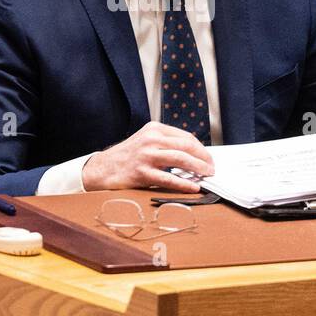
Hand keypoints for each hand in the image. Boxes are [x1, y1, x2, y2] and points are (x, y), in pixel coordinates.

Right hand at [81, 121, 213, 192]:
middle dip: (204, 158)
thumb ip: (166, 143)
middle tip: (212, 168)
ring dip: (198, 168)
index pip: (185, 136)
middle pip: (186, 146)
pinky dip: (184, 184)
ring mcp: (146, 156)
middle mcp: (151, 139)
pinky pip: (169, 179)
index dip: (200, 149)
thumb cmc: (128, 156)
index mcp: (154, 128)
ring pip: (180, 159)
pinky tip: (193, 187)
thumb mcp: (146, 140)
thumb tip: (193, 155)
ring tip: (207, 176)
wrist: (103, 168)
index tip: (208, 158)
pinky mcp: (142, 173)